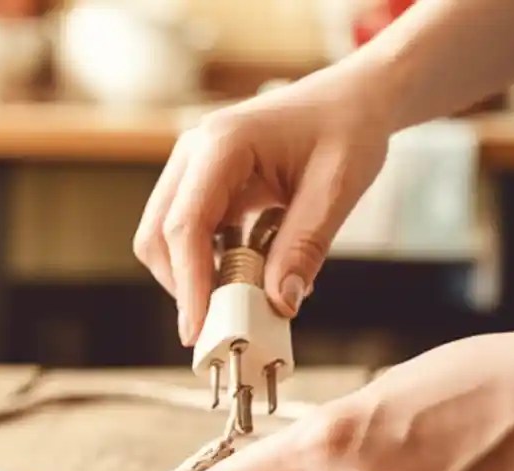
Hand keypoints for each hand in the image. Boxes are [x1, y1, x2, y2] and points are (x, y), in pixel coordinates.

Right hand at [133, 61, 393, 345]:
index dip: (189, 284)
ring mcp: (195, 167)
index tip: (199, 329)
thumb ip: (304, 247)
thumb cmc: (347, 129)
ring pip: (168, 237)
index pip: (186, 226)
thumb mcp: (336, 190)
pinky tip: (250, 272)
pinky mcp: (206, 183)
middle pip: (160, 235)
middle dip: (184, 286)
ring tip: (243, 298)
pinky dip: (213, 262)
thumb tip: (279, 303)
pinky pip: (193, 233)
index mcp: (223, 144)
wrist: (353, 98)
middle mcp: (196, 152)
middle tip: (220, 326)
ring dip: (197, 275)